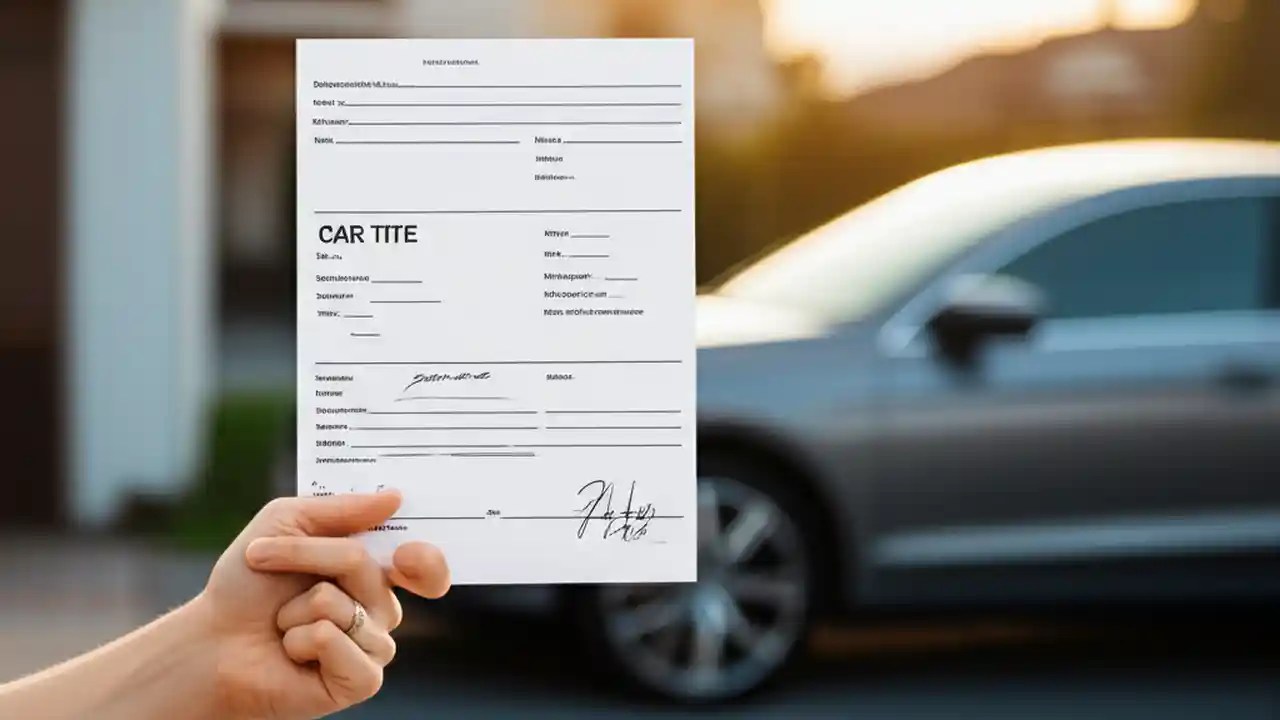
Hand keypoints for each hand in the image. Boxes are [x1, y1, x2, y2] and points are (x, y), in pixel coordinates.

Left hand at [195, 491, 449, 719]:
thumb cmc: (247, 584)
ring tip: (284, 623)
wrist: (212, 639)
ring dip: (297, 608)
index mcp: (373, 572)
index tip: (407, 554)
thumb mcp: (285, 521)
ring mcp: (372, 646)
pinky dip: (300, 640)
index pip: (424, 566)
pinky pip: (336, 641)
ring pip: (346, 606)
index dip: (427, 561)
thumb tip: (395, 498)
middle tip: (268, 562)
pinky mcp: (359, 681)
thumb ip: (341, 507)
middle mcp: (380, 609)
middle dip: (310, 557)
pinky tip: (292, 652)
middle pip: (368, 568)